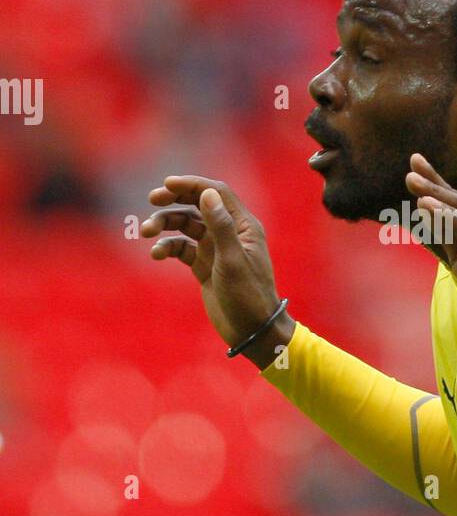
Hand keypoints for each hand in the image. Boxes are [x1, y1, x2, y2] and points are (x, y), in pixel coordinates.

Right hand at [142, 175, 294, 364]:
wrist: (251, 330)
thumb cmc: (248, 296)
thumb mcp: (232, 260)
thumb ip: (221, 226)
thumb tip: (207, 193)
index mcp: (243, 225)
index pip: (216, 193)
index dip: (192, 184)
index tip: (167, 184)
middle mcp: (229, 232)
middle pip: (199, 204)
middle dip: (175, 199)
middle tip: (152, 199)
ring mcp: (215, 248)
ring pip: (186, 226)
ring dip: (165, 224)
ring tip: (146, 232)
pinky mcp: (204, 265)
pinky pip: (181, 248)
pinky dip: (167, 247)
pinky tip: (156, 255)